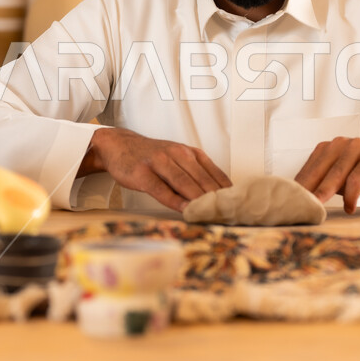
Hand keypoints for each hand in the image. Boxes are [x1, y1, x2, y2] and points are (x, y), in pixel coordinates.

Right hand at [80, 128, 230, 211]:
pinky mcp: (143, 174)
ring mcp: (159, 163)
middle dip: (218, 199)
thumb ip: (196, 173)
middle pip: (202, 179)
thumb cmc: (152, 156)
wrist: (119, 145)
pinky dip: (175, 201)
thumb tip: (220, 196)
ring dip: (199, 200)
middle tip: (231, 215)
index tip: (240, 206)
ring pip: (185, 183)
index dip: (228, 191)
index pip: (214, 173)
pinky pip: (162, 190)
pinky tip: (185, 210)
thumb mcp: (178, 157)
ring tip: (213, 215)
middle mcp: (177, 154)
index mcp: (189, 152)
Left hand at [294, 132, 359, 213]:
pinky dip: (352, 195)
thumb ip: (329, 182)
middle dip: (306, 191)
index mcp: (329, 147)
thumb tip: (307, 202)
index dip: (298, 187)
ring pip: (335, 174)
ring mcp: (357, 148)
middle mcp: (341, 144)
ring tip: (317, 209)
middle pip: (318, 171)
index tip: (288, 203)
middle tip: (296, 209)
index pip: (309, 169)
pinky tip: (350, 208)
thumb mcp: (347, 173)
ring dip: (324, 194)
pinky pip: (357, 178)